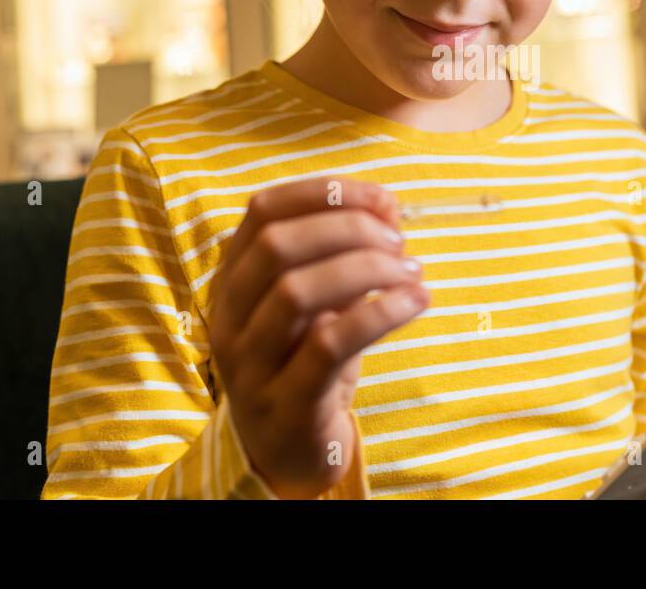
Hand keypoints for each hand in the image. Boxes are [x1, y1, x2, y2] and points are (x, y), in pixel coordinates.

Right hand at [208, 177, 426, 498]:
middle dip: (348, 228)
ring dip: (366, 268)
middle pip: (276, 244)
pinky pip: (328, 345)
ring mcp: (251, 364)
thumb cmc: (306, 364)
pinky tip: (416, 302)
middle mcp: (229, 318)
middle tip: (399, 241)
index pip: (263, 210)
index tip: (382, 198)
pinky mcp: (285, 404)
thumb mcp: (318, 303)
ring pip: (296, 291)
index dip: (325, 192)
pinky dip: (379, 313)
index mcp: (232, 280)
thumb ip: (341, 255)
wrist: (288, 453)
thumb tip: (388, 205)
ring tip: (410, 271)